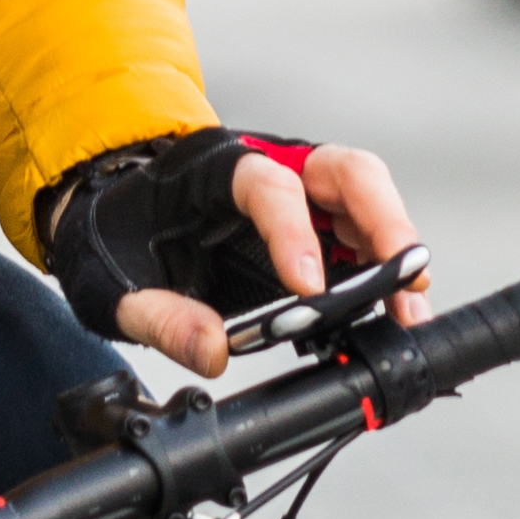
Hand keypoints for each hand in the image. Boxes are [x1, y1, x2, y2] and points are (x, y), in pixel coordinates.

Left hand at [32, 128, 438, 376]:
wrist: (109, 217)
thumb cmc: (115, 238)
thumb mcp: (112, 284)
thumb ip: (159, 317)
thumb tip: (212, 352)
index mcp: (214, 166)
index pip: (268, 185)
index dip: (293, 234)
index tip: (309, 287)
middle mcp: (270, 167)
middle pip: (348, 172)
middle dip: (385, 223)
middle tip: (405, 282)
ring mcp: (299, 194)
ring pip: (367, 200)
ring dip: (395, 251)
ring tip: (410, 310)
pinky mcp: (313, 226)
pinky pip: (360, 237)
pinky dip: (383, 271)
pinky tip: (392, 312)